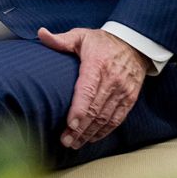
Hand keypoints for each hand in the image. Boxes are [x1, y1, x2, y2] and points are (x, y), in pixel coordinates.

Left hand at [38, 27, 149, 149]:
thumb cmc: (102, 41)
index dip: (79, 110)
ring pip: (106, 117)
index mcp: (97, 65)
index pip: (88, 91)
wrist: (136, 44)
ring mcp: (123, 91)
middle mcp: (112, 81)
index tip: (70, 125)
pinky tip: (92, 139)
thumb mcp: (81, 36)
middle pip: (95, 109)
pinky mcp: (130, 99)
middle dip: (81, 129)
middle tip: (66, 141)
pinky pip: (118, 119)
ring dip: (91, 133)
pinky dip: (105, 131)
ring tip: (75, 144)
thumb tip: (40, 33)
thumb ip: (61, 39)